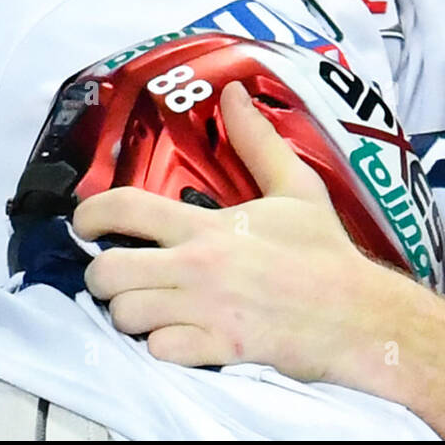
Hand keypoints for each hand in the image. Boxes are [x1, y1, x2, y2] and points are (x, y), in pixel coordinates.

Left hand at [75, 81, 400, 385]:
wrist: (357, 314)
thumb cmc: (325, 251)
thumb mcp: (298, 187)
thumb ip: (258, 141)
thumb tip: (234, 93)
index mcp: (210, 226)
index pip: (126, 209)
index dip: (90, 213)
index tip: (87, 221)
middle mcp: (198, 267)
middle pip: (107, 271)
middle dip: (103, 273)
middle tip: (123, 271)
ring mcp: (204, 312)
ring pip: (124, 314)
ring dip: (131, 311)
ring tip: (152, 304)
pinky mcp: (215, 351)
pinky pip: (157, 351)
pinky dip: (162, 345)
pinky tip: (180, 333)